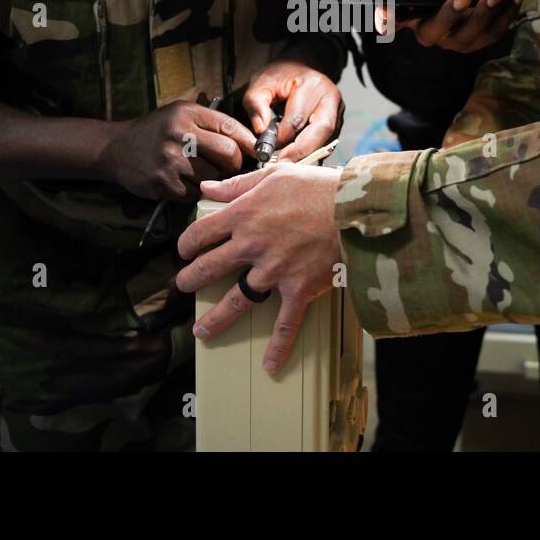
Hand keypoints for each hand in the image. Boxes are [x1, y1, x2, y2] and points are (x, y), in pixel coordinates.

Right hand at [102, 101, 256, 200]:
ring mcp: (171, 160)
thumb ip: (211, 123)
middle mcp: (180, 134)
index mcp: (187, 113)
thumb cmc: (156, 131)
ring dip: (214, 180)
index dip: (250, 142)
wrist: (114, 149)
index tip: (259, 152)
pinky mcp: (163, 183)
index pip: (231, 127)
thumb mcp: (181, 114)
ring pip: (214, 177)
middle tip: (229, 167)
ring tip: (203, 175)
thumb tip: (252, 142)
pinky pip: (195, 193)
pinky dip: (195, 192)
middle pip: (229, 154)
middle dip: (235, 163)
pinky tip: (185, 184)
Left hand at [176, 164, 342, 372]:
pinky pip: (286, 324)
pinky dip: (278, 346)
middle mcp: (252, 245)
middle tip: (183, 286)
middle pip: (209, 268)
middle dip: (190, 279)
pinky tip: (269, 364)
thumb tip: (208, 187)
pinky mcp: (298, 289)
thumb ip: (238, 184)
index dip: (186, 243)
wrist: (355, 210)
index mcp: (244, 215)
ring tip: (202, 330)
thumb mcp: (276, 175)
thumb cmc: (319, 188)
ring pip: (236, 301)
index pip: (200, 233)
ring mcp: (274, 271)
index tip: (184, 250)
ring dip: (216, 318)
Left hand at [243, 60, 343, 162]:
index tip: (266, 150)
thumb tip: (260, 130)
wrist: (300, 67)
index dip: (281, 138)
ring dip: (307, 154)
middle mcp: (331, 98)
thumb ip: (256, 104)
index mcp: (313, 85)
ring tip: (288, 164)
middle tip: (282, 165)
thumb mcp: (261, 83)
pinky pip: (327, 143)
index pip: (297, 118)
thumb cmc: (279, 76)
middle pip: (321, 131)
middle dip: (301, 152)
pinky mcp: (338, 123)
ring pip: (327, 140)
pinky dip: (312, 152)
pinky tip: (297, 158)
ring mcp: (338, 111)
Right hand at [376, 0, 522, 52]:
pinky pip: (494, 33)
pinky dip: (506, 15)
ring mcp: (456, 42)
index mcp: (412, 17)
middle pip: (439, 33)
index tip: (384, 17)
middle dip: (451, 15)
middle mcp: (432, 34)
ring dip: (484, 17)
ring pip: (470, 38)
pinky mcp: (479, 40)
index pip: (396, 21)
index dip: (389, 20)